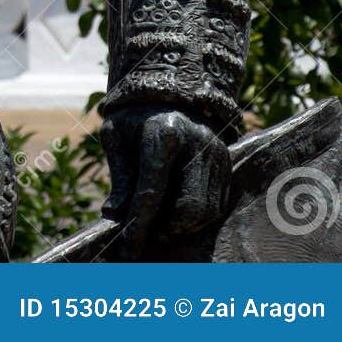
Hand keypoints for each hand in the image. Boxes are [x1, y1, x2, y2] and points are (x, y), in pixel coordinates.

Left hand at [101, 105, 229, 258]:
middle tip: (144, 237)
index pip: (151, 192)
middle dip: (164, 230)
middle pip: (187, 207)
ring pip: (205, 210)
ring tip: (157, 227)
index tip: (126, 249)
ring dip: (181, 227)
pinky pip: (216, 203)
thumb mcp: (116, 138)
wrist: (169, 92)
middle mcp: (197, 145)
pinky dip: (196, 218)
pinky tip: (174, 216)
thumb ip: (120, 177)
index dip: (138, 226)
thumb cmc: (134, 117)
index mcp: (163, 134)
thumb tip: (114, 215)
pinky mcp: (227, 164)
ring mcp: (217, 155)